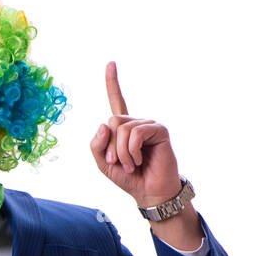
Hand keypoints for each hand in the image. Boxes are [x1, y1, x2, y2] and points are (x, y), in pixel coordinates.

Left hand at [89, 62, 181, 208]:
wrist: (148, 192)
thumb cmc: (128, 177)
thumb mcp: (103, 163)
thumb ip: (96, 145)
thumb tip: (104, 124)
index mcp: (123, 128)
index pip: (116, 101)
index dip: (112, 83)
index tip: (110, 63)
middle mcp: (136, 123)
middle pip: (112, 122)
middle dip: (110, 146)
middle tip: (118, 163)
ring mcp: (148, 125)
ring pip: (122, 129)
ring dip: (121, 152)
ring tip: (130, 165)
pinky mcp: (160, 130)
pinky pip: (136, 133)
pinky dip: (132, 150)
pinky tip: (138, 160)